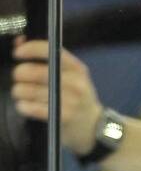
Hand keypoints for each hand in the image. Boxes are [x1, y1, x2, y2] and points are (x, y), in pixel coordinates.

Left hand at [11, 37, 103, 156]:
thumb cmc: (78, 98)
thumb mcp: (72, 75)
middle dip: (20, 74)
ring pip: (33, 91)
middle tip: (17, 78)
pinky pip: (36, 109)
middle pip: (37, 73)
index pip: (50, 51)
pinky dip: (25, 106)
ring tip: (18, 93)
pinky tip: (23, 106)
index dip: (30, 49)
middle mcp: (75, 83)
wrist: (93, 127)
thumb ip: (49, 60)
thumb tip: (19, 43)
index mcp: (77, 68)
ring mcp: (70, 101)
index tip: (17, 53)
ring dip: (19, 91)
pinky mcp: (63, 117)